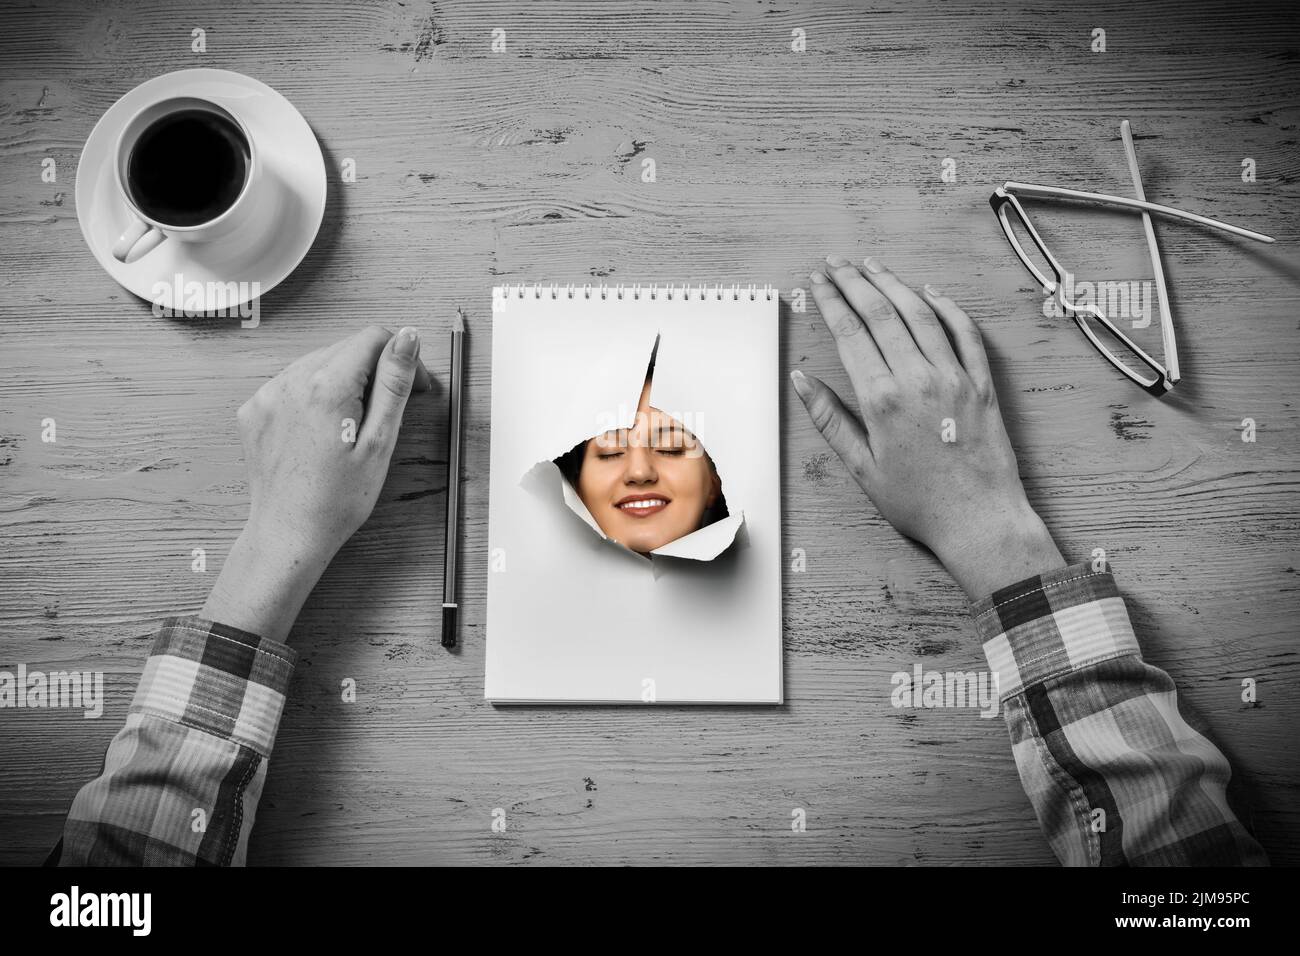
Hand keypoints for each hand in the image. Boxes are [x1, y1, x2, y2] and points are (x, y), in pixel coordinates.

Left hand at [201, 325, 430, 640]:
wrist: (288, 534)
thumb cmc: (336, 501)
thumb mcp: (379, 442)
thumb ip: (393, 383)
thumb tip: (407, 338)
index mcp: (327, 387)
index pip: (373, 337)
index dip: (402, 357)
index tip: (414, 385)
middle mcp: (291, 381)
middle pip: (346, 348)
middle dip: (375, 370)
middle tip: (389, 412)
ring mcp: (268, 394)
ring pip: (319, 362)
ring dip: (344, 381)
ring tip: (353, 426)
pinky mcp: (254, 409)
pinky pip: (293, 383)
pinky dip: (314, 395)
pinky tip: (324, 430)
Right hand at [792, 255, 1064, 599]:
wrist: (980, 520)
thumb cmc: (919, 503)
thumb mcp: (862, 468)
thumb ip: (831, 420)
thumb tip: (803, 382)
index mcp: (883, 400)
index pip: (850, 333)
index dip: (831, 300)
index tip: (818, 282)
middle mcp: (919, 379)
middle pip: (882, 312)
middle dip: (855, 281)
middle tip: (837, 263)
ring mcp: (954, 377)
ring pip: (920, 313)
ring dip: (893, 283)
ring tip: (872, 266)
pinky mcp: (981, 384)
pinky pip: (964, 332)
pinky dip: (945, 307)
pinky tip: (929, 292)